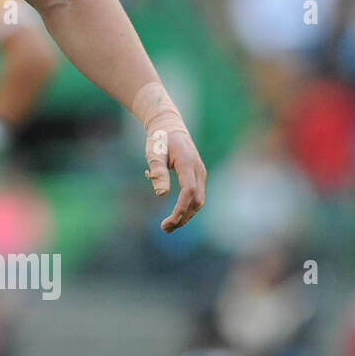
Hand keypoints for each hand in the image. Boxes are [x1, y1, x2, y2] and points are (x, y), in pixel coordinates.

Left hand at [143, 114, 206, 232]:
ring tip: (168, 227)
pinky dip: (186, 208)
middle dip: (183, 217)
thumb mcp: (154, 153)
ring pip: (198, 201)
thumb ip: (158, 172)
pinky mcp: (198, 177)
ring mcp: (200, 174)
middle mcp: (198, 170)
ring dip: (185, 216)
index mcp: (187, 163)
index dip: (181, 208)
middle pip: (197, 200)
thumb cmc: (160, 139)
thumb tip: (162, 194)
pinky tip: (174, 216)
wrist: (170, 127)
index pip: (189, 191)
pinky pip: (195, 196)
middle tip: (165, 228)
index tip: (170, 220)